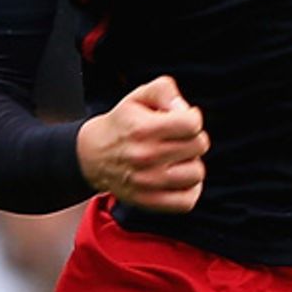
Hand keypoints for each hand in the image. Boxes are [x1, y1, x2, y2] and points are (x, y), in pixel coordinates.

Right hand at [76, 75, 208, 212]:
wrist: (92, 155)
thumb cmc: (123, 123)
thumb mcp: (139, 96)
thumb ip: (165, 90)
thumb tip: (184, 108)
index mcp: (143, 129)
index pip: (192, 124)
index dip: (192, 119)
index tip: (181, 121)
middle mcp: (145, 157)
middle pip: (199, 146)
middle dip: (193, 139)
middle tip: (177, 139)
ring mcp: (147, 182)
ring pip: (196, 174)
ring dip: (191, 164)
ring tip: (177, 158)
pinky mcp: (148, 201)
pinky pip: (186, 201)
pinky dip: (189, 190)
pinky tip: (180, 178)